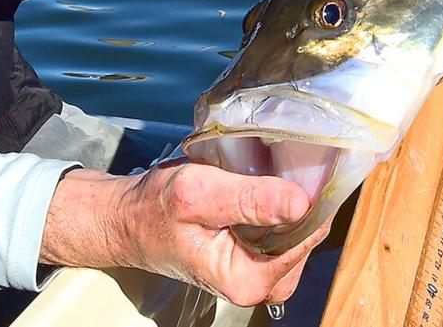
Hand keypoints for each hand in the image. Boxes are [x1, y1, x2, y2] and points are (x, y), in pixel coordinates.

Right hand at [40, 161, 330, 307]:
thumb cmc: (156, 208)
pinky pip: (284, 227)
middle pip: (308, 233)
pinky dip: (277, 201)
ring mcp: (262, 272)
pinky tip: (260, 183)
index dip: (311, 196)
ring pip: (299, 228)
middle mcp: (262, 285)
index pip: (306, 235)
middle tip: (281, 157)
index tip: (309, 158)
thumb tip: (302, 202)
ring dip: (288, 196)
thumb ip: (248, 198)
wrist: (131, 219)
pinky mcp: (258, 258)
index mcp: (249, 279)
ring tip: (265, 169)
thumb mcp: (198, 193)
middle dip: (299, 195)